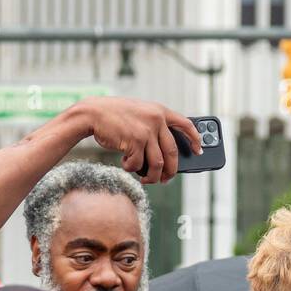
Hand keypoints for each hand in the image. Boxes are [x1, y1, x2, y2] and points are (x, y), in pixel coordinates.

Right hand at [70, 97, 201, 183]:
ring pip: (158, 163)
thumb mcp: (139, 113)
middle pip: (172, 152)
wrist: (92, 113)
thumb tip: (163, 154)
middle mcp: (157, 120)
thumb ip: (152, 126)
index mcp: (160, 111)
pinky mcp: (135, 142)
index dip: (195, 139)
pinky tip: (125, 163)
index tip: (198, 151)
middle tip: (166, 179)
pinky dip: (132, 168)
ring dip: (152, 176)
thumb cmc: (113, 115)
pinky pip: (138, 164)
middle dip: (171, 170)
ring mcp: (146, 131)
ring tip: (146, 179)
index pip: (185, 125)